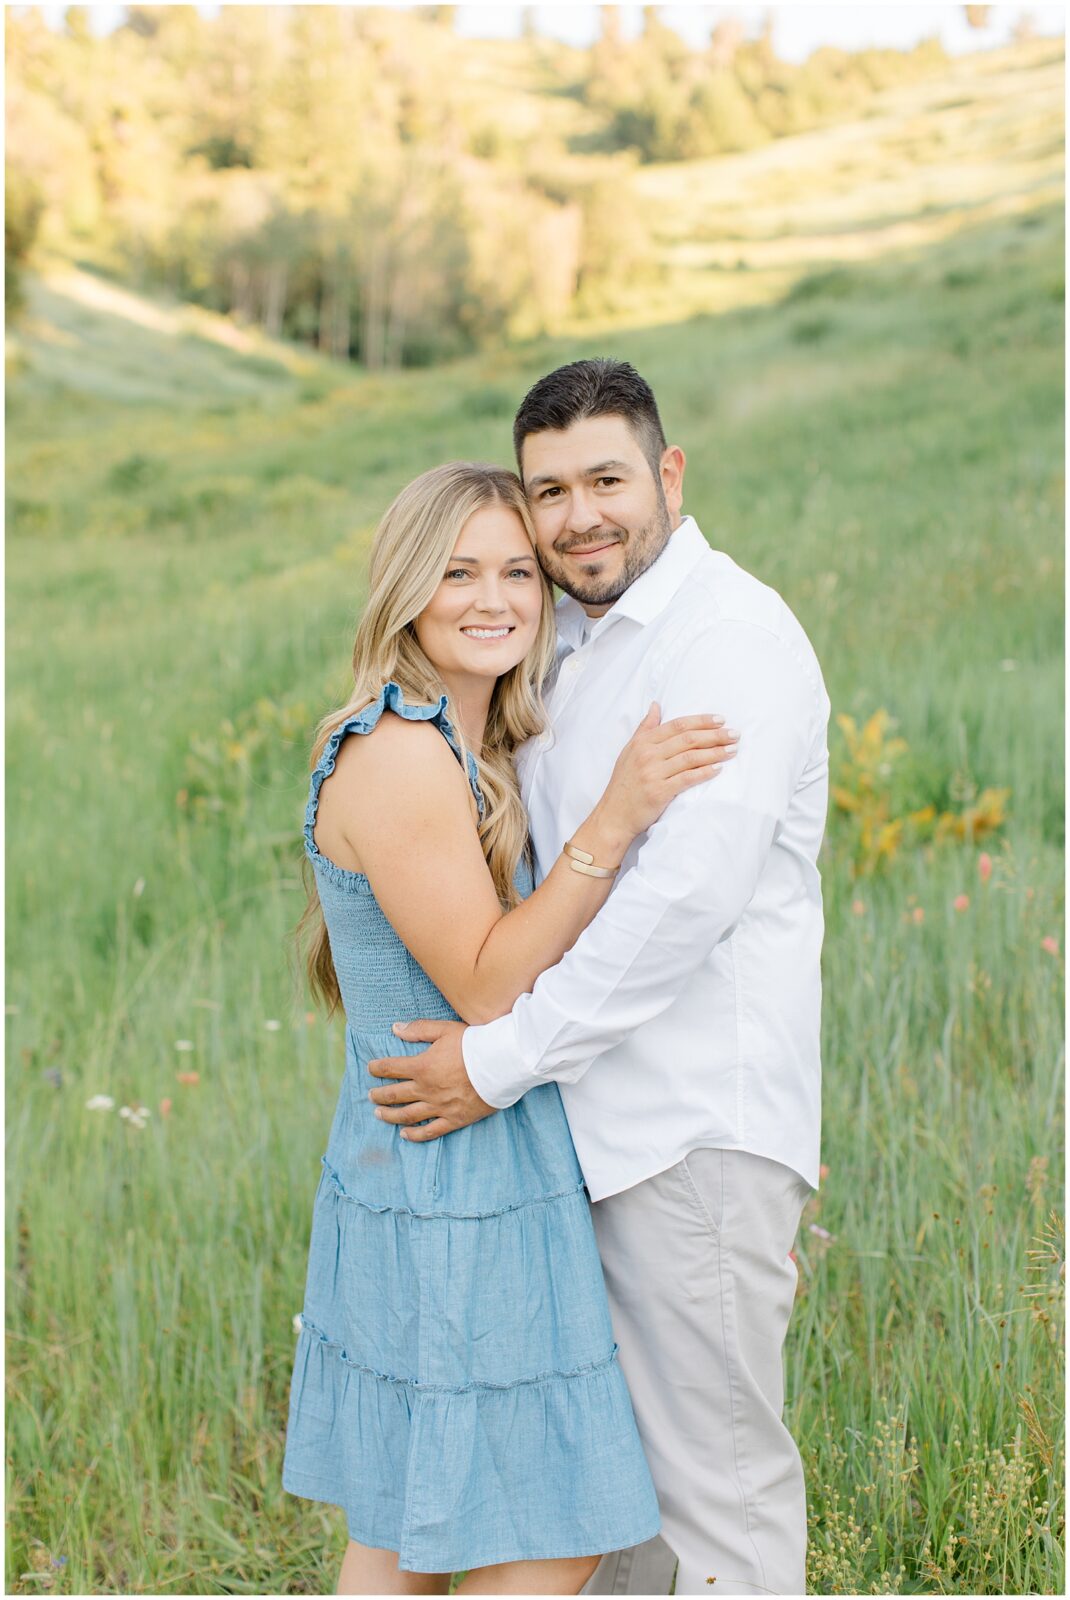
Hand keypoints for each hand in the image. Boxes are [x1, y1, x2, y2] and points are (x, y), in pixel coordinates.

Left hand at [367, 1019, 497, 1141]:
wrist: (502, 1064)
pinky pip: (430, 1131)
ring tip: (378, 1114)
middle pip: (395, 1094)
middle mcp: (427, 1089)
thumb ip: (419, 1029)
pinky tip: (404, 1134)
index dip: (378, 1068)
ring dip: (390, 1115)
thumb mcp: (445, 1029)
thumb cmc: (475, 1044)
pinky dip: (415, 1135)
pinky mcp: (454, 1119)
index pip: (391, 1068)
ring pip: (407, 1115)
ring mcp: (439, 1107)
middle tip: (370, 1095)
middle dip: (379, 1094)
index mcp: (422, 1066)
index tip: (370, 1068)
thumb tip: (395, 1028)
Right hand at [594, 703, 738, 842]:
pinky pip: (687, 778)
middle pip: (687, 739)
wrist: (614, 815)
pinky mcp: (659, 791)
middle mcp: (648, 755)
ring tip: (732, 750)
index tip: (720, 720)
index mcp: (642, 743)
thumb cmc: (623, 784)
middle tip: (734, 734)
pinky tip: (718, 768)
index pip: (677, 726)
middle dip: (714, 735)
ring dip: (715, 752)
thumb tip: (656, 705)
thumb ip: (645, 728)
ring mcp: (653, 773)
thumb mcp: (629, 751)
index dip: (701, 721)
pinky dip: (704, 772)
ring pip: (690, 757)